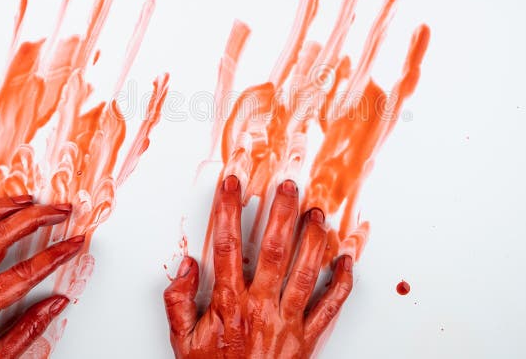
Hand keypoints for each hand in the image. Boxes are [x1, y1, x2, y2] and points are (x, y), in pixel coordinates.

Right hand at [164, 176, 353, 357]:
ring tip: (317, 214)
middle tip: (288, 185)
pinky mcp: (307, 338)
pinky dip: (342, 282)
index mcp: (229, 304)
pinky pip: (330, 306)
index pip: (227, 246)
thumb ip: (178, 301)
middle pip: (274, 250)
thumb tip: (186, 266)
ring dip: (313, 239)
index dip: (228, 210)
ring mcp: (287, 322)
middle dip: (282, 213)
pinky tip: (347, 260)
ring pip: (306, 272)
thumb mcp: (183, 342)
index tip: (232, 184)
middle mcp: (261, 308)